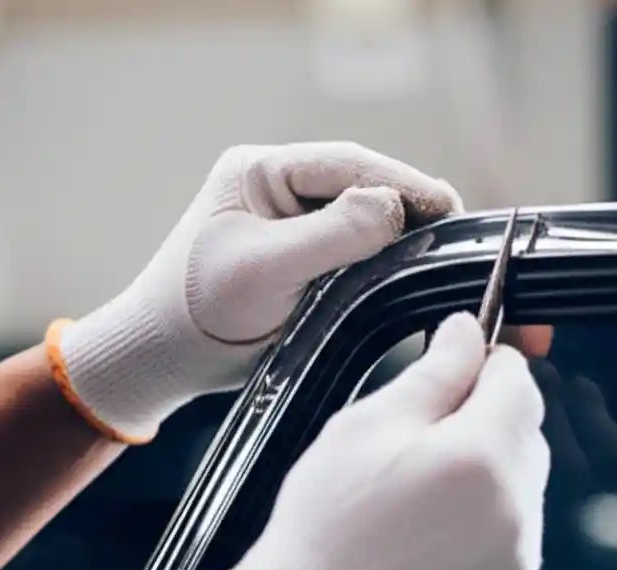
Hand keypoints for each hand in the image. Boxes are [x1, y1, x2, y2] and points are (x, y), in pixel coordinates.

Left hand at [47, 142, 461, 442]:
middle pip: (363, 183)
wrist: (160, 359)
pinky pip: (354, 242)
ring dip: (398, 233)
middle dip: (408, 207)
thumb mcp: (265, 271)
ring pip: (363, 213)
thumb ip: (331, 234)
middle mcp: (278, 184)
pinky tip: (406, 270)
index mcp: (261, 170)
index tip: (450, 209)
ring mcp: (289, 217)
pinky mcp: (299, 250)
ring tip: (438, 253)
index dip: (405, 184)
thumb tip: (393, 206)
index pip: (350, 163)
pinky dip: (382, 254)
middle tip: (455, 236)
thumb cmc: (197, 314)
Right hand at [200, 313, 548, 569]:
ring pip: (522, 486)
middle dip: (488, 422)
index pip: (521, 382)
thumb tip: (469, 329)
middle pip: (527, 434)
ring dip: (490, 475)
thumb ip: (436, 371)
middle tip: (423, 437)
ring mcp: (519, 557)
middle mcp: (517, 507)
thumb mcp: (371, 422)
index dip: (489, 366)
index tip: (456, 371)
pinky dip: (488, 526)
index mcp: (486, 454)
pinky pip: (514, 537)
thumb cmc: (330, 516)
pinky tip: (434, 535)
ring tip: (423, 494)